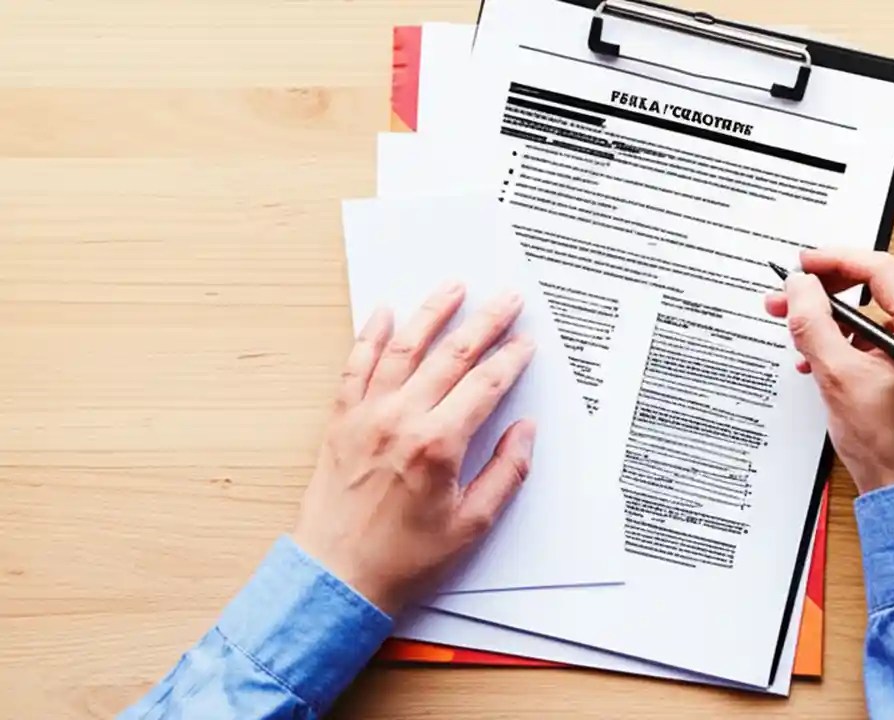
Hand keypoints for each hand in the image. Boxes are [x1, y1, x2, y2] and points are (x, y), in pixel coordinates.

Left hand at [293, 282, 535, 614]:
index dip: (511, 359)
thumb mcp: (471, 524)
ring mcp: (367, 415)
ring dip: (432, 313)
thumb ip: (505, 473)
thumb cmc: (404, 558)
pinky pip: (356, 366)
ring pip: (404, 348)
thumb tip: (525, 432)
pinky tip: (386, 313)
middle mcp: (402, 419)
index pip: (485, 385)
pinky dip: (372, 336)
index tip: (526, 343)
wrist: (337, 575)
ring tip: (454, 287)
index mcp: (439, 444)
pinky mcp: (341, 421)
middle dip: (485, 322)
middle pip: (452, 355)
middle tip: (506, 298)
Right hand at [764, 249, 893, 493]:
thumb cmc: (889, 446)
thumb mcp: (838, 377)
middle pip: (882, 287)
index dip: (834, 262)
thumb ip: (813, 322)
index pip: (882, 271)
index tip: (802, 265)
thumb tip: (799, 286)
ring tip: (798, 329)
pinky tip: (821, 353)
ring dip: (836, 318)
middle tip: (789, 297)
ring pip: (880, 311)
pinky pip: (887, 334)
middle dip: (829, 292)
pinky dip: (852, 338)